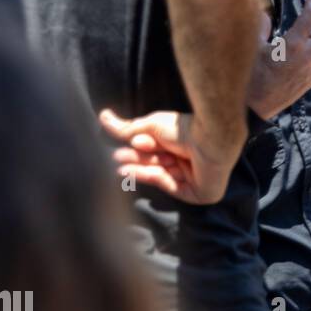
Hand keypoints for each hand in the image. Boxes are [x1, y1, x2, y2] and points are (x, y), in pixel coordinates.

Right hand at [100, 108, 241, 204]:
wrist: (207, 138)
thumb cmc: (183, 128)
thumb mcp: (150, 126)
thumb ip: (127, 127)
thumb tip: (103, 116)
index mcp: (185, 145)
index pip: (157, 152)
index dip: (139, 150)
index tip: (120, 148)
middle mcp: (191, 161)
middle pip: (158, 165)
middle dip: (137, 160)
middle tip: (117, 157)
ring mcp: (196, 179)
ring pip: (161, 176)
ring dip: (139, 170)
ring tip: (120, 166)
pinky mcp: (200, 193)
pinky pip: (172, 187)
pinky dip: (152, 179)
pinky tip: (132, 172)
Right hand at [247, 0, 310, 119]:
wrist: (253, 108)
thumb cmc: (250, 77)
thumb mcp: (252, 47)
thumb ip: (261, 27)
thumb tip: (266, 15)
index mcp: (293, 45)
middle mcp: (307, 57)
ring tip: (307, 32)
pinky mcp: (309, 82)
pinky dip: (310, 54)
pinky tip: (296, 55)